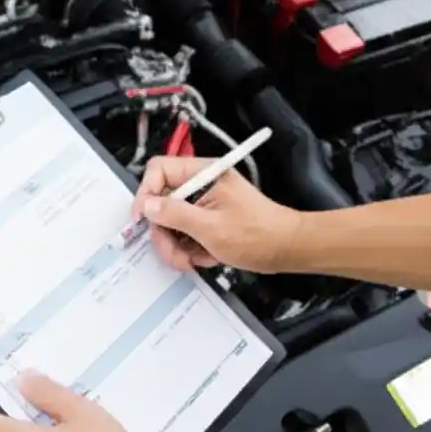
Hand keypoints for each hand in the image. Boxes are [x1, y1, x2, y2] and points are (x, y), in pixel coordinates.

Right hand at [133, 155, 302, 273]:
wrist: (286, 249)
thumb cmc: (256, 235)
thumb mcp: (210, 227)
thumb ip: (175, 214)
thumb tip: (147, 206)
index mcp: (203, 173)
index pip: (159, 170)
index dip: (146, 193)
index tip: (143, 220)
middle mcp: (200, 184)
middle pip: (161, 202)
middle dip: (163, 232)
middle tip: (174, 255)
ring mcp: (203, 204)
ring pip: (170, 222)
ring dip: (175, 246)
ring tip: (192, 261)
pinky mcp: (207, 221)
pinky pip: (184, 234)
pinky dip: (189, 249)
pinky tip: (205, 257)